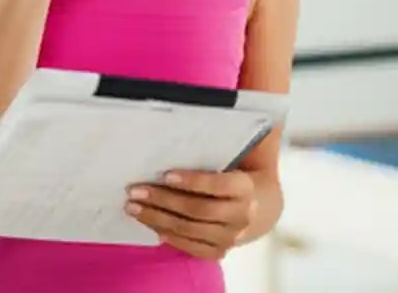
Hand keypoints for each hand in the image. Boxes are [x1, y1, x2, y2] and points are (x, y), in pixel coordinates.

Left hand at [125, 170, 257, 259]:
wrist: (264, 207)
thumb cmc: (239, 177)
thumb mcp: (235, 163)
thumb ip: (211, 157)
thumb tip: (173, 147)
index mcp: (246, 188)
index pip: (218, 185)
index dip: (192, 180)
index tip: (165, 174)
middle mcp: (241, 215)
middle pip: (197, 209)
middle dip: (163, 200)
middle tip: (135, 191)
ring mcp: (231, 237)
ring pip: (189, 229)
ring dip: (157, 219)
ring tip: (133, 208)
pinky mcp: (220, 251)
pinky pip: (190, 247)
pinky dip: (169, 237)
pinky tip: (152, 227)